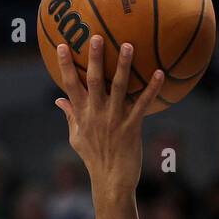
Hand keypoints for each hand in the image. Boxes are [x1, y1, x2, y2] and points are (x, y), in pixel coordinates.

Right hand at [55, 36, 163, 197]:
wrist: (111, 181)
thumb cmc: (94, 159)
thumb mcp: (76, 138)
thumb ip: (70, 116)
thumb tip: (58, 99)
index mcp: (82, 115)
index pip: (70, 86)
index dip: (65, 66)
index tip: (63, 45)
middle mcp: (96, 115)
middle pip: (93, 82)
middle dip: (94, 58)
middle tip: (96, 36)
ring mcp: (114, 120)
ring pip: (118, 88)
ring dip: (123, 66)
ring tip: (128, 45)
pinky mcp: (131, 127)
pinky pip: (142, 105)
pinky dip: (151, 89)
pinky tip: (160, 73)